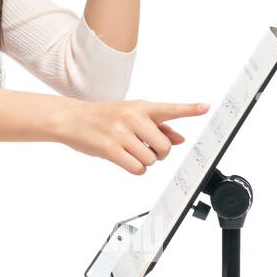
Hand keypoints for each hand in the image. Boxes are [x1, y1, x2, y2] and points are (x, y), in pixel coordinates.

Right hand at [57, 98, 207, 174]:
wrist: (70, 118)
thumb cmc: (102, 117)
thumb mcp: (129, 115)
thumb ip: (156, 126)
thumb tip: (180, 138)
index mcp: (141, 107)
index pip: (170, 109)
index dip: (190, 109)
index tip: (206, 107)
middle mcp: (132, 117)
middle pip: (165, 147)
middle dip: (159, 153)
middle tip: (145, 148)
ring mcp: (121, 132)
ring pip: (151, 160)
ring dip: (144, 161)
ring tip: (129, 151)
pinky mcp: (110, 148)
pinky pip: (137, 168)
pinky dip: (135, 168)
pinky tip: (124, 159)